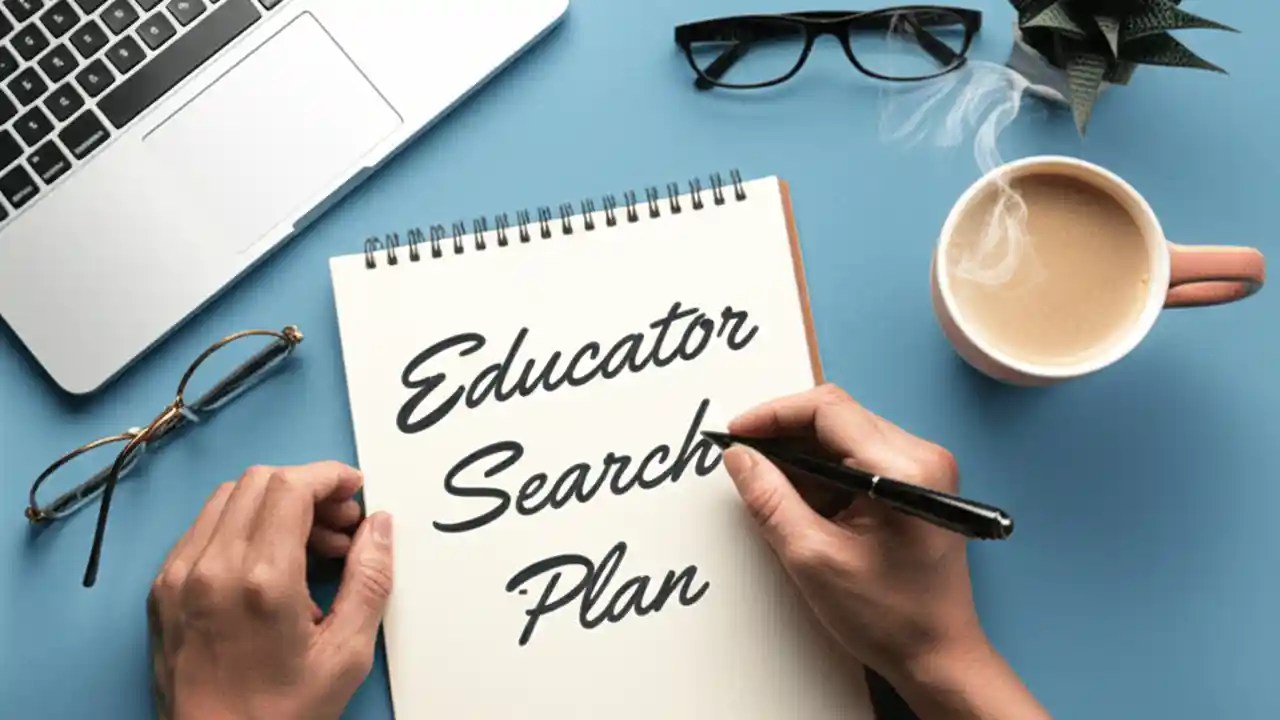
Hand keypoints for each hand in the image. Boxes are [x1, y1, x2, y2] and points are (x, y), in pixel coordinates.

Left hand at [148, 462, 393, 719]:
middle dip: (307, 488)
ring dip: (274, 505)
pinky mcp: (162, 589)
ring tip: (311, 545)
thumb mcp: (345, 654)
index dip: (329, 477)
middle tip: (341, 523)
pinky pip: (203, 529)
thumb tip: (379, 526)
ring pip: (227, 499)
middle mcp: (212, 568)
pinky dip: (241, 526)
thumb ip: (368, 580)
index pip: (290, 487)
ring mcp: (178, 576)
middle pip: (258, 482)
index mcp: (261, 581)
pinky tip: (269, 561)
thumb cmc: (280, 713)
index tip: (354, 490)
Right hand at [723, 385, 1047, 719]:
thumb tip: (739, 457)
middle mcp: (922, 458)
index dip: (774, 414)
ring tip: (772, 488)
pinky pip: (861, 456)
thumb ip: (770, 500)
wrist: (938, 655)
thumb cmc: (888, 617)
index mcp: (904, 471)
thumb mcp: (813, 558)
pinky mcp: (918, 483)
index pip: (829, 410)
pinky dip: (825, 471)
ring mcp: (925, 469)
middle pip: (838, 417)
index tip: (737, 433)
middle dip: (785, 434)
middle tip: (744, 459)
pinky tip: (803, 501)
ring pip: (846, 435)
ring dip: (804, 455)